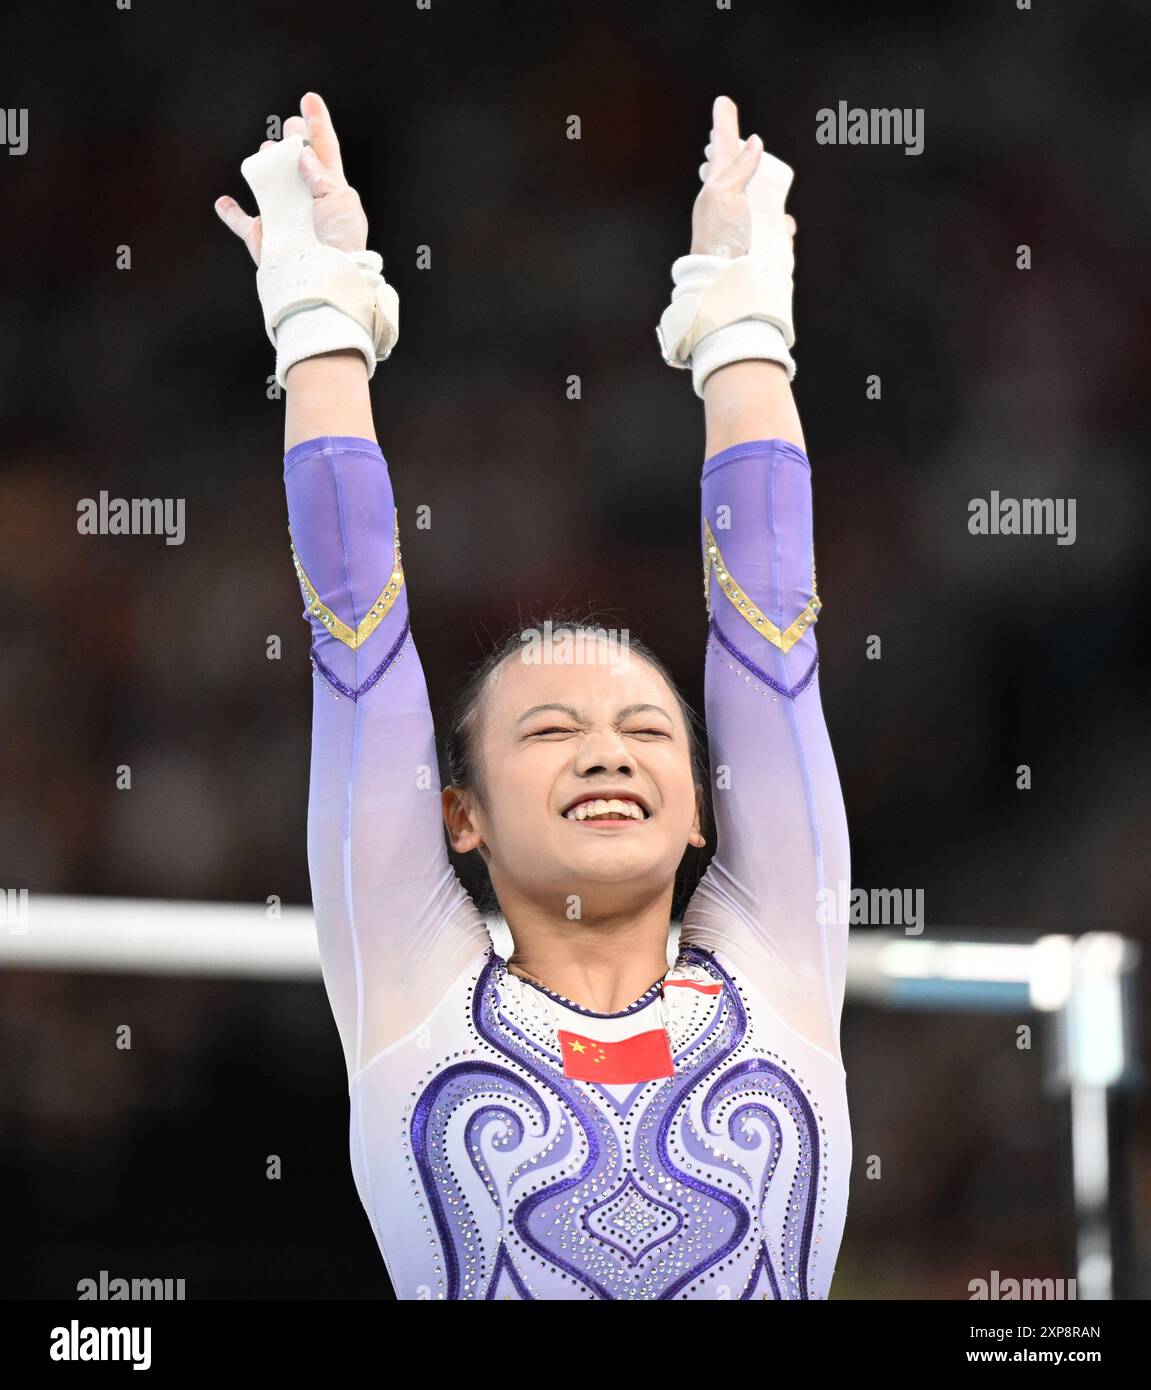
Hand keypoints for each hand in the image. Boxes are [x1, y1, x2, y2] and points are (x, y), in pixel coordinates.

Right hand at [215, 92, 368, 265]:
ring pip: (269, 184)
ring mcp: (283, 217)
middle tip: (289, 126)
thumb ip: (321, 176)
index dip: (318, 124)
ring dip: (265, 166)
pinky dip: (231, 213)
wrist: (322, 278)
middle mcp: (306, 201)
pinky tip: (224, 202)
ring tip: (266, 152)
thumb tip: (303, 155)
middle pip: (296, 163)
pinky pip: (243, 223)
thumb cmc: (340, 243)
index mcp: (331, 191)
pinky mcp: (264, 237)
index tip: (309, 99)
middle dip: (293, 141)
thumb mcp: (340, 202)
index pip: (324, 150)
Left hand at [691, 95, 795, 257]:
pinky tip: (784, 223)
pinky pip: (779, 225)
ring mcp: (750, 220)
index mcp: (718, 185)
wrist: (728, 279)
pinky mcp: (766, 240)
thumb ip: (739, 168)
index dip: (724, 124)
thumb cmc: (719, 238)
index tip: (723, 102)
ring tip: (765, 172)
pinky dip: (782, 222)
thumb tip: (754, 143)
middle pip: (740, 168)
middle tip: (729, 133)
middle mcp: (733, 200)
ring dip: (764, 184)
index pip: (723, 146)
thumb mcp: (724, 196)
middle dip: (739, 153)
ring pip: (761, 194)